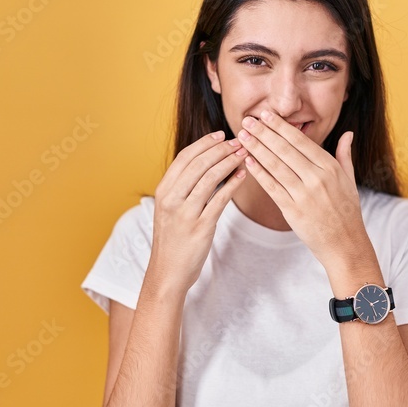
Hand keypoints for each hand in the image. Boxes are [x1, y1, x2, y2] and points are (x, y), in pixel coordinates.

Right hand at [151, 130, 248, 292]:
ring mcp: (185, 212)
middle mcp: (172, 198)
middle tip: (239, 141)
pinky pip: (220, 199)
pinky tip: (244, 175)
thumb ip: (182, 187)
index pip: (185, 157)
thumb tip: (204, 163)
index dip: (204, 143)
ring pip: (211, 177)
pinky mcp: (200, 227)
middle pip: (199, 163)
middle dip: (221, 149)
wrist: (168, 272)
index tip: (221, 134)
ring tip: (244, 154)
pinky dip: (234, 184)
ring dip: (230, 162)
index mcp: (164, 191)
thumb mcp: (170, 209)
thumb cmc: (173, 239)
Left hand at [237, 110, 366, 266]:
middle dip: (264, 133)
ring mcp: (304, 194)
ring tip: (243, 137)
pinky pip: (272, 187)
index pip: (301, 141)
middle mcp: (317, 178)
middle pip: (285, 150)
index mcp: (330, 167)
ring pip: (275, 166)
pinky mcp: (292, 210)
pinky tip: (247, 161)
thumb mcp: (350, 180)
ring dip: (256, 149)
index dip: (281, 127)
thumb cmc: (347, 211)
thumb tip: (348, 133)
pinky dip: (258, 173)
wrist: (345, 243)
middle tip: (248, 120)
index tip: (266, 115)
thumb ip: (345, 155)